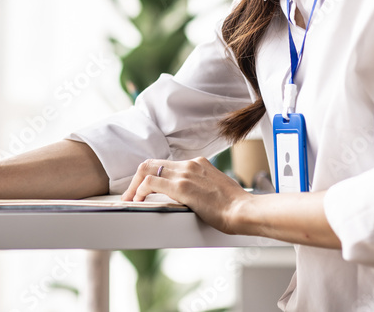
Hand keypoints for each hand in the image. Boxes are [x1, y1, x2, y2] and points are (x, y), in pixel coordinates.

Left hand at [119, 157, 249, 234]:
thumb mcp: (216, 187)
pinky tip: (137, 200)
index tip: (142, 187)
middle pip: (152, 163)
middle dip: (136, 178)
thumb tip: (194, 196)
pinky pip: (151, 183)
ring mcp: (185, 174)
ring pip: (147, 169)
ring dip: (134, 186)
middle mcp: (190, 164)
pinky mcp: (182, 187)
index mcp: (198, 163)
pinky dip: (139, 191)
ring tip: (129, 199)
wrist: (244, 210)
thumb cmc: (234, 205)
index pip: (166, 163)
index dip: (150, 174)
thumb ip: (202, 186)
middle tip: (129, 194)